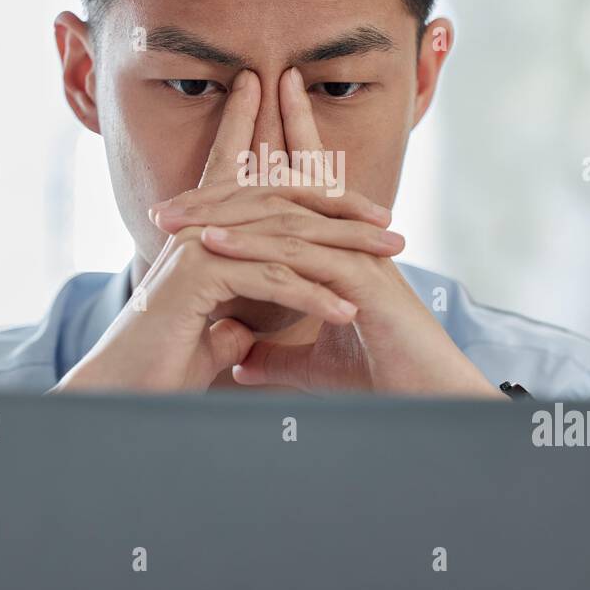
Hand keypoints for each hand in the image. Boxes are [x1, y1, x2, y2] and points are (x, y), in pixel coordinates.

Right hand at [49, 69, 388, 394]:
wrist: (120, 393)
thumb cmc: (160, 368)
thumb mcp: (209, 338)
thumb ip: (228, 321)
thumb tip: (245, 329)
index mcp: (206, 234)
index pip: (264, 192)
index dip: (312, 186)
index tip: (361, 199)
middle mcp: (201, 228)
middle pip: (284, 203)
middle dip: (343, 211)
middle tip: (390, 224)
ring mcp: (197, 246)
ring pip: (285, 235)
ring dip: (343, 248)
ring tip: (390, 260)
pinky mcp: (197, 276)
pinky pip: (270, 278)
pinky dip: (313, 295)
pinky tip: (347, 311)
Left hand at [152, 67, 503, 399]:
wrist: (428, 397)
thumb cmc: (382, 377)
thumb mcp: (312, 367)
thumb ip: (277, 357)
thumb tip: (239, 359)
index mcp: (336, 250)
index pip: (287, 205)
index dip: (241, 192)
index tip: (186, 202)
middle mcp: (345, 241)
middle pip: (277, 196)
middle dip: (218, 194)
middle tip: (162, 208)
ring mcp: (355, 252)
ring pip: (281, 217)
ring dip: (222, 216)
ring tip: (172, 222)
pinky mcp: (360, 274)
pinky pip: (298, 250)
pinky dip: (253, 245)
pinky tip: (213, 244)